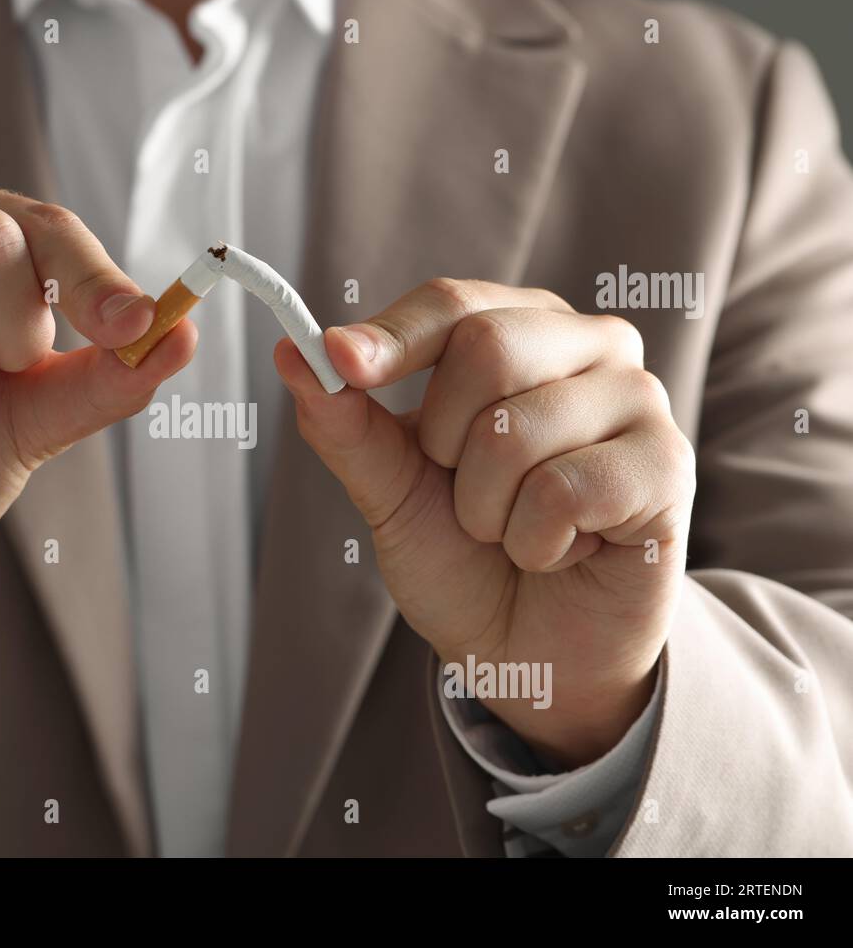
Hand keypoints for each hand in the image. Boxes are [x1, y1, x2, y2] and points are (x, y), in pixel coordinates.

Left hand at [275, 278, 695, 767]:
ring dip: (486, 510)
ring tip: (515, 532)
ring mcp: (638, 399)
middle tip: (466, 498)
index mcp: (520, 331)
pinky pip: (564, 488)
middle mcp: (588, 346)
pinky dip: (535, 541)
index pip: (452, 304)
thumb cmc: (467, 560)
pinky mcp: (667, 465)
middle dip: (444, 445)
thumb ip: (347, 426)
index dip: (391, 336)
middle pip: (486, 347)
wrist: (532, 654)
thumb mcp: (390, 493)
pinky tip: (562, 551)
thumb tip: (290, 352)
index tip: (339, 364)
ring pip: (516, 428)